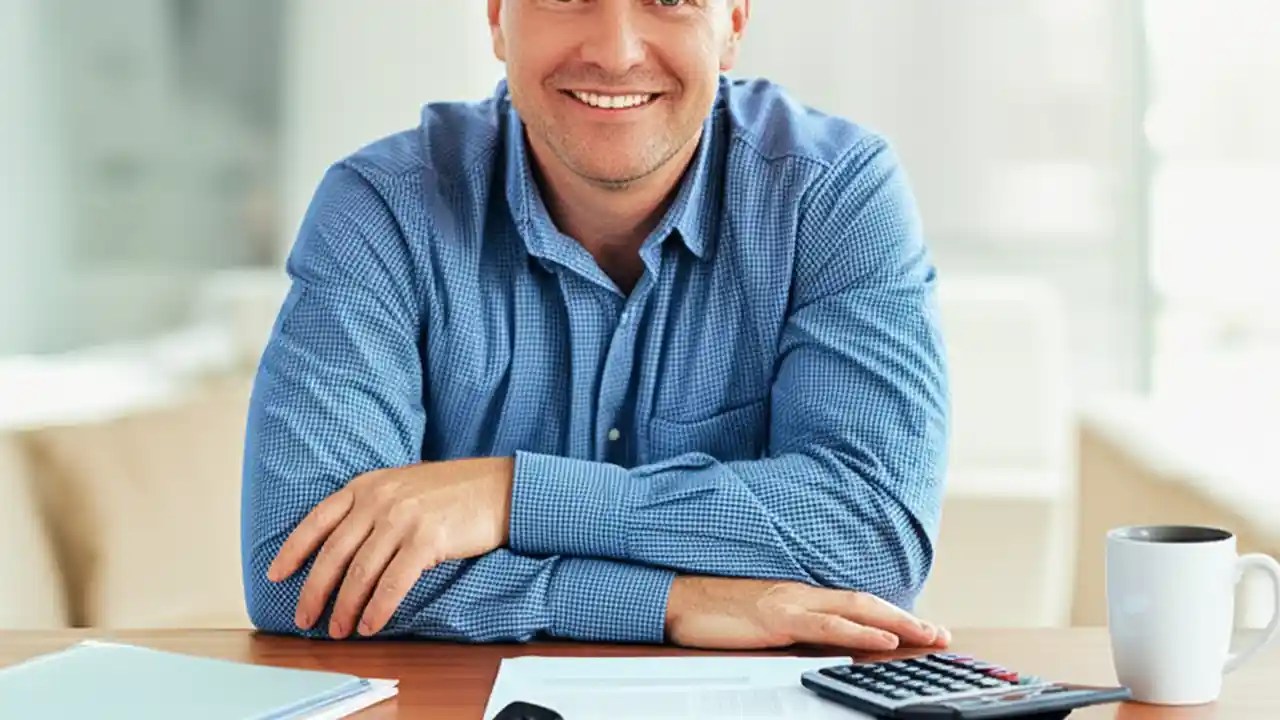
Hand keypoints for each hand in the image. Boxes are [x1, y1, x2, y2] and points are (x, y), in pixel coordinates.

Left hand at [266, 457, 514, 638]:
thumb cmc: (453, 492)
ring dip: (345, 607)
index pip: (317, 520)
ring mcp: (403, 518)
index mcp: (368, 485)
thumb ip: (372, 507)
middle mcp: (380, 499)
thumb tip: (343, 550)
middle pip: (333, 553)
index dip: (293, 551)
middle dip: (314, 591)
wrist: (498, 487)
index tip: (275, 576)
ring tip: (339, 630)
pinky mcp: (427, 540)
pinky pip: (393, 582)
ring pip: (361, 572)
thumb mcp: (402, 487)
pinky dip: (378, 609)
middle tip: (305, 618)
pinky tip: (371, 624)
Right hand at [664, 576, 950, 651]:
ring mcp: (790, 603)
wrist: (676, 599)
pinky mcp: (778, 617)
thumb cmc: (712, 611)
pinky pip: (827, 626)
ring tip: (929, 634)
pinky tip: (884, 639)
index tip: (921, 626)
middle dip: (908, 617)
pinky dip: (860, 632)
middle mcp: (800, 593)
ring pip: (856, 610)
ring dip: (899, 621)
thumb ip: (790, 626)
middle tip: (942, 633)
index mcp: (797, 594)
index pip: (853, 602)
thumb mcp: (759, 619)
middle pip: (866, 602)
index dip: (890, 612)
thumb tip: (816, 643)